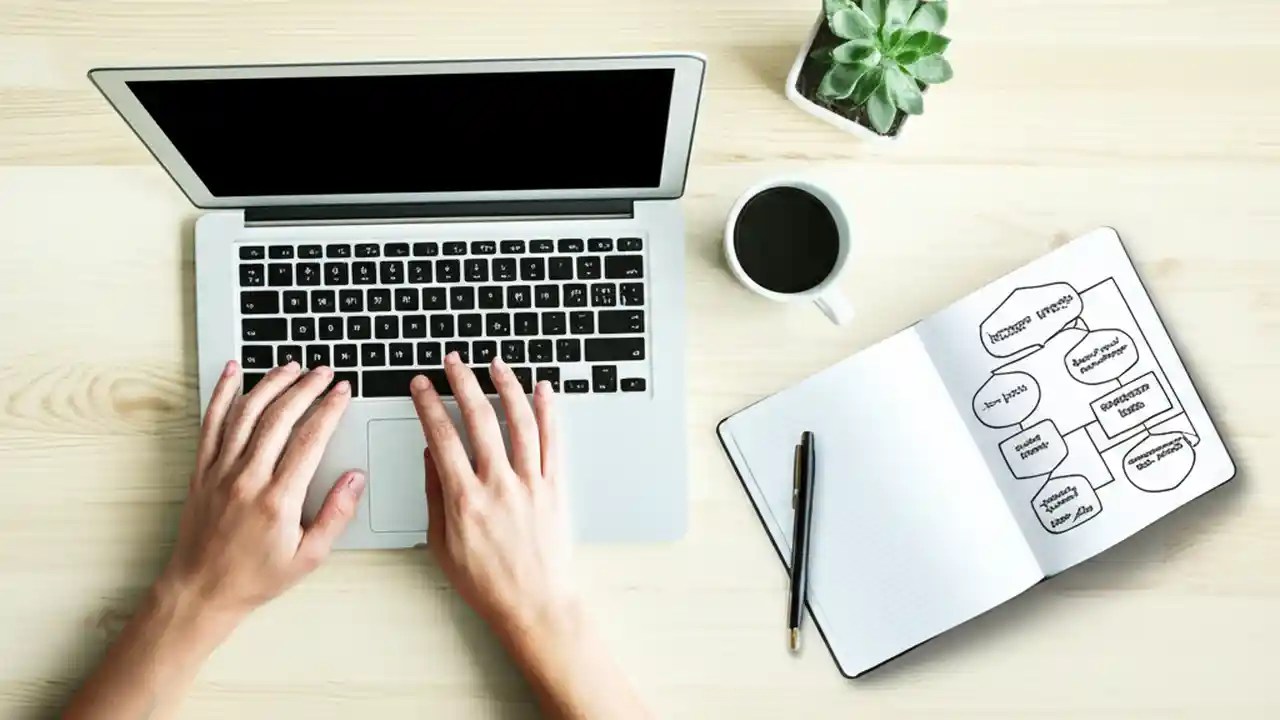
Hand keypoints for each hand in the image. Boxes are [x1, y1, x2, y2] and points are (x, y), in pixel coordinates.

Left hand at [161, 360, 364, 620]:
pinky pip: (211, 424)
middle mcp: (247, 479)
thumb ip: (336, 515)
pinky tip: (233, 372)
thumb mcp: (309, 557)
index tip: (342, 392)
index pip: (310, 440)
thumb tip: (356, 478)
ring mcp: (220, 472)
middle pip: (279, 418)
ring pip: (246, 413)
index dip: (329, 410)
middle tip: (324, 372)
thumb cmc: (256, 577)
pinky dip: (222, 394)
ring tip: (291, 367)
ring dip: (270, 384)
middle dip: (305, 388)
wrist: (201, 590)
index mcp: (278, 500)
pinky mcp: (201, 471)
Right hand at [411, 355, 651, 718]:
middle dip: (463, 382)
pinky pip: (554, 441)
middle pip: (479, 419)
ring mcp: (531, 484)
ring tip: (495, 364)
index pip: (441, 437)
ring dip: (507, 386)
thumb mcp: (442, 544)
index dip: (429, 405)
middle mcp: (499, 485)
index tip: (421, 384)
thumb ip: (435, 495)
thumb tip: (430, 454)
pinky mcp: (555, 487)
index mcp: (465, 500)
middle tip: (453, 361)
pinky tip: (541, 389)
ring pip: (520, 422)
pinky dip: (548, 411)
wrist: (535, 604)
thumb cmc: (487, 582)